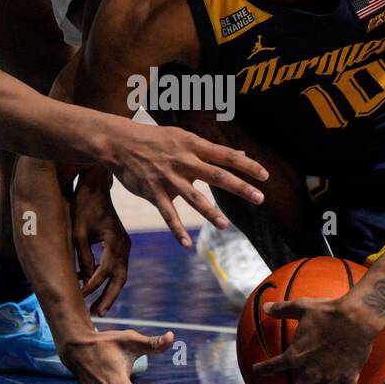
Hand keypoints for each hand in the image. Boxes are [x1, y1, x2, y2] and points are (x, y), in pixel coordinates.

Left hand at [71, 170, 130, 314]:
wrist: (96, 186)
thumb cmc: (84, 207)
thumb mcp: (78, 233)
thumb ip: (83, 258)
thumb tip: (83, 281)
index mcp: (114, 242)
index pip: (102, 272)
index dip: (90, 288)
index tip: (78, 298)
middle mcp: (124, 246)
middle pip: (119, 280)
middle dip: (108, 298)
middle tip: (96, 314)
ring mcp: (125, 245)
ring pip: (120, 276)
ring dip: (109, 292)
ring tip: (97, 309)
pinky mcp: (121, 244)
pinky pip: (117, 268)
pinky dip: (108, 280)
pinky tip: (96, 289)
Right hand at [109, 120, 265, 249]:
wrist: (119, 142)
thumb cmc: (155, 139)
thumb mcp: (184, 138)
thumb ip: (212, 150)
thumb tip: (240, 152)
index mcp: (193, 146)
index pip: (226, 156)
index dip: (247, 165)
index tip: (265, 175)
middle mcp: (184, 161)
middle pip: (217, 175)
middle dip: (240, 187)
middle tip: (260, 198)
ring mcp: (169, 178)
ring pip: (193, 197)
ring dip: (210, 212)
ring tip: (225, 226)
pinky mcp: (154, 192)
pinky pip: (167, 214)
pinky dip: (177, 230)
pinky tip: (187, 245)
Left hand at [252, 289, 384, 383]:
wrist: (356, 319)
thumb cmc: (328, 312)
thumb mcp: (301, 307)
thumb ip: (282, 309)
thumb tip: (265, 307)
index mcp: (296, 355)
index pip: (273, 366)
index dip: (263, 370)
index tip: (257, 371)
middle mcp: (310, 372)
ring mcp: (329, 378)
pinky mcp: (347, 379)